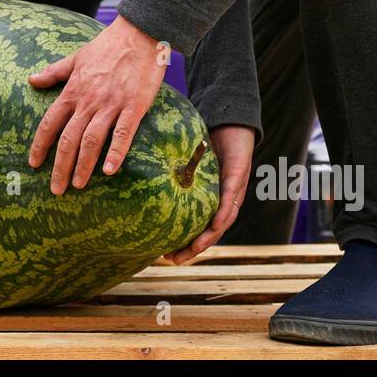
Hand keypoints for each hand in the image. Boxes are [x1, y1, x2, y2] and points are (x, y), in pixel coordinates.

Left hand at [27, 14, 167, 194]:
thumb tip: (31, 80)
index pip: (50, 123)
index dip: (40, 145)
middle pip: (68, 139)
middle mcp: (88, 101)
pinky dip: (115, 153)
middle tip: (55, 189)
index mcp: (73, 90)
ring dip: (83, 165)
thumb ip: (54, 72)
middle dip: (59, 167)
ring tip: (77, 184)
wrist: (139, 34)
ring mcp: (111, 104)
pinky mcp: (134, 106)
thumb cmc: (107, 46)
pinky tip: (109, 171)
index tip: (33, 163)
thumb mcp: (76, 57)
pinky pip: (122, 134)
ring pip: (91, 140)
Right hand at [164, 124, 254, 264]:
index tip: (166, 254)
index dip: (185, 242)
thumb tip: (137, 172)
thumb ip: (169, 170)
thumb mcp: (183, 159)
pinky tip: (216, 224)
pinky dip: (224, 212)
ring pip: (223, 220)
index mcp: (209, 196)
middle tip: (174, 260)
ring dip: (209, 236)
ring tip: (193, 248)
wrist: (230, 117)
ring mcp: (233, 188)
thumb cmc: (205, 137)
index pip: (198, 225)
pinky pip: (231, 197)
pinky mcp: (239, 174)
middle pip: (211, 230)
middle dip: (193, 247)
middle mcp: (223, 197)